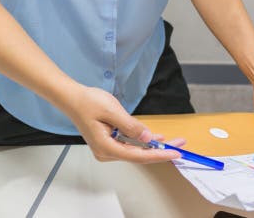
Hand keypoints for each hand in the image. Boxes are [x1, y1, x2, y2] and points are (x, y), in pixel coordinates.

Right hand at [61, 84, 182, 162]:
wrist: (73, 98)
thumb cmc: (88, 103)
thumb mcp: (113, 112)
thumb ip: (131, 126)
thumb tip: (148, 137)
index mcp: (106, 148)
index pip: (138, 156)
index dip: (159, 155)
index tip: (175, 153)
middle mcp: (107, 152)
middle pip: (139, 155)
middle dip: (161, 150)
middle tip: (180, 144)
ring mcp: (108, 148)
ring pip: (136, 150)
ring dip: (154, 145)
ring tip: (173, 141)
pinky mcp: (110, 141)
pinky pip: (131, 144)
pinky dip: (144, 141)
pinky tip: (156, 138)